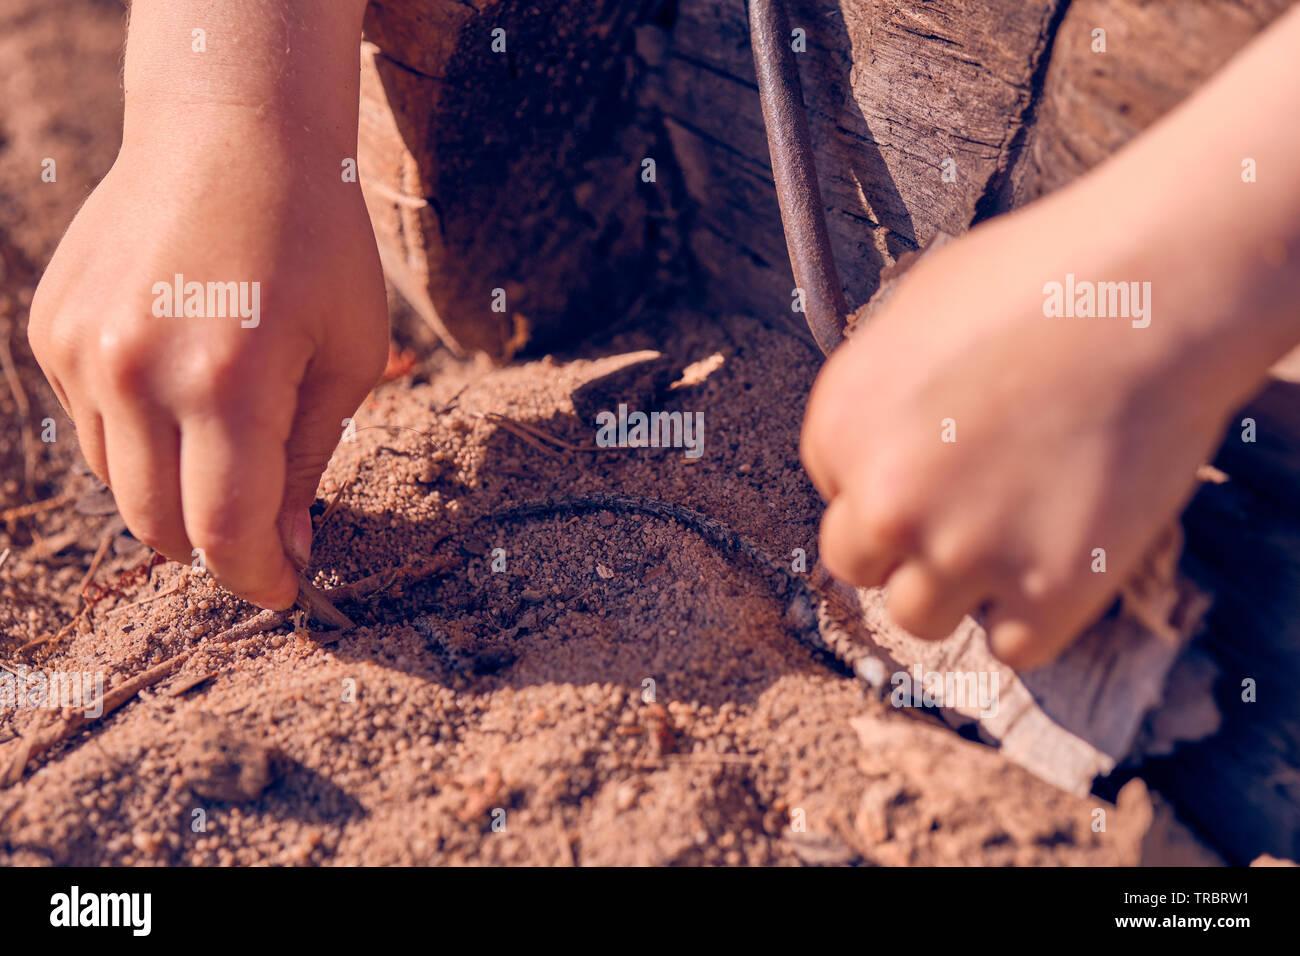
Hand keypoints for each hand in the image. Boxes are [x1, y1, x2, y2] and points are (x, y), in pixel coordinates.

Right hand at [28, 133, 386, 608]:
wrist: (232, 134)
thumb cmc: (317, 247)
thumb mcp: (348, 358)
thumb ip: (308, 464)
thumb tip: (285, 552)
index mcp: (228, 380)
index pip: (224, 532)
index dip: (256, 579)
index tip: (284, 589)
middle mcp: (138, 371)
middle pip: (159, 526)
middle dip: (216, 546)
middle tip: (262, 526)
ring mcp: (82, 350)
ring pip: (118, 485)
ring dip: (174, 489)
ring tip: (228, 430)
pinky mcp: (52, 331)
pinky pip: (91, 428)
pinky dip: (137, 436)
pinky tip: (181, 380)